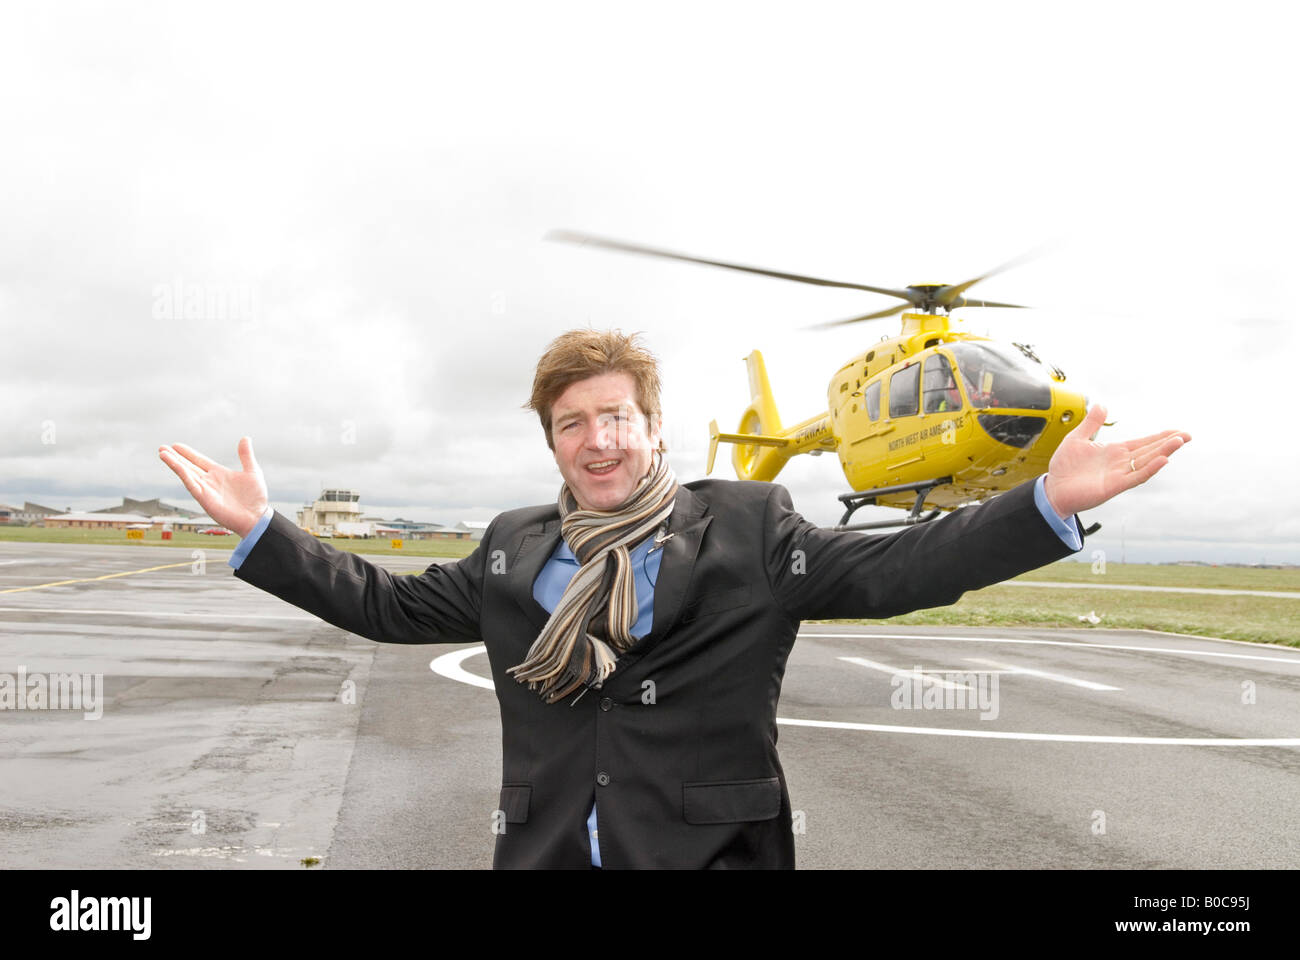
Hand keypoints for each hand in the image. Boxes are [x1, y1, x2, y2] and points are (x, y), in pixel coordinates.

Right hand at [158, 437, 268, 537]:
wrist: (257, 517)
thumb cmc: (255, 498)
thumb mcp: (252, 471)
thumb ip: (246, 455)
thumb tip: (245, 438)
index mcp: (219, 473)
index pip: (199, 460)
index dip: (188, 453)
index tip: (176, 445)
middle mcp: (210, 481)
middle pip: (189, 466)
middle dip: (175, 457)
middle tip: (162, 448)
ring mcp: (206, 489)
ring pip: (186, 474)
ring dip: (174, 464)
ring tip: (162, 453)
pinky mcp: (204, 498)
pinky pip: (191, 484)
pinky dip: (183, 474)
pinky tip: (175, 466)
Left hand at [1042, 405, 1189, 518]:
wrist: (1054, 489)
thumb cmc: (1064, 467)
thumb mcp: (1076, 438)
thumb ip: (1091, 423)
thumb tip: (1102, 405)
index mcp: (1115, 452)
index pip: (1143, 442)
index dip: (1160, 436)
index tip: (1177, 431)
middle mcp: (1121, 463)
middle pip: (1150, 451)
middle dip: (1168, 442)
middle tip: (1187, 435)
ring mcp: (1119, 475)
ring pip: (1147, 462)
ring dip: (1163, 452)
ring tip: (1179, 442)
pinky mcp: (1114, 486)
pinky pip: (1135, 477)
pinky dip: (1149, 469)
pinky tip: (1162, 461)